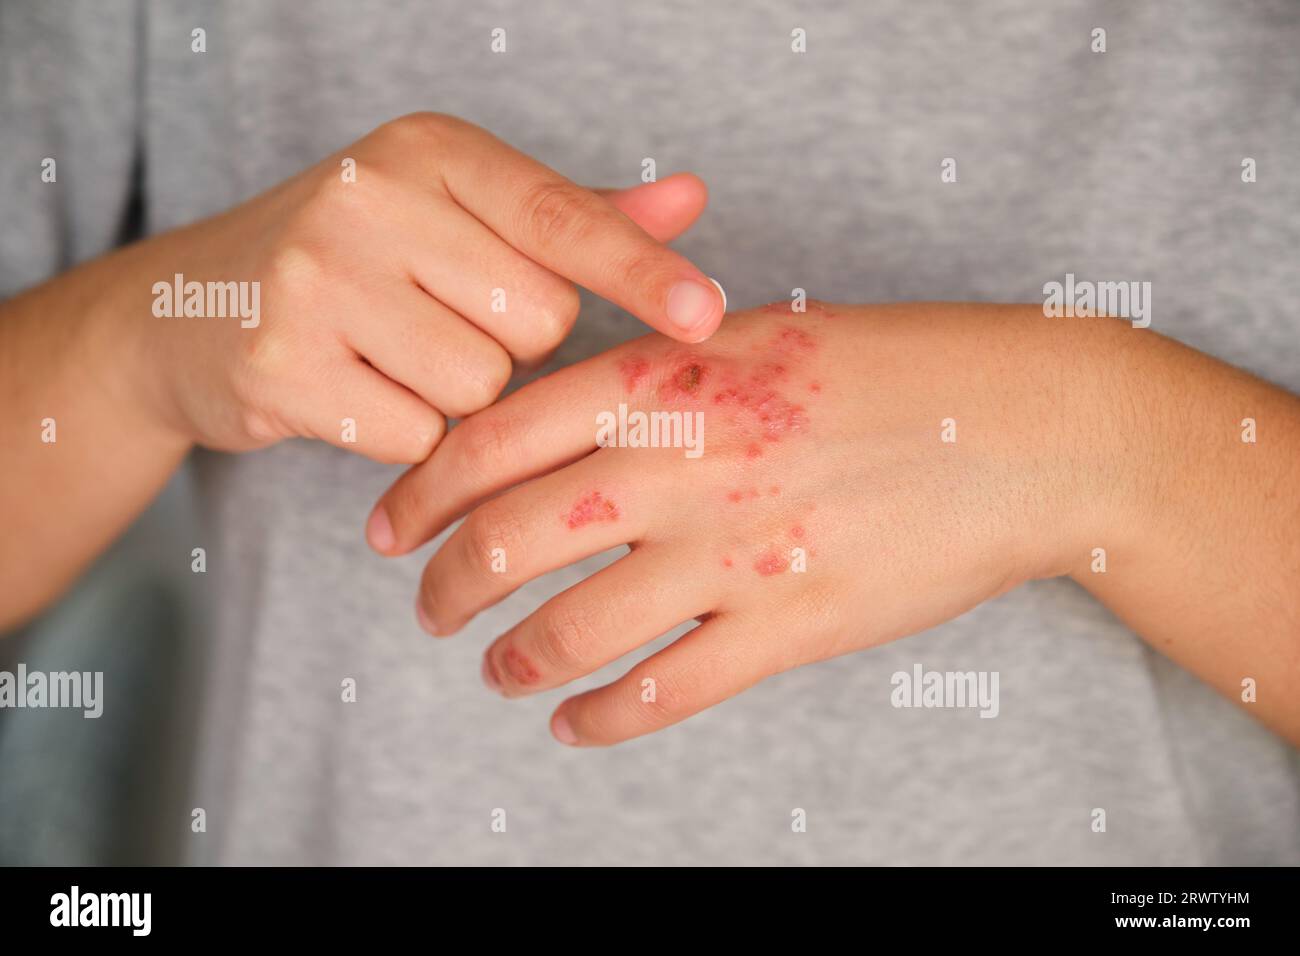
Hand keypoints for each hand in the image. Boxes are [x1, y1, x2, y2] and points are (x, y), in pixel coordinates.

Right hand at [126, 112, 722, 467]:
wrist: (188, 311)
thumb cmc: (356, 261)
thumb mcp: (457, 215)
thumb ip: (575, 217)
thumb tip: (689, 198)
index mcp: (427, 151)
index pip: (560, 217)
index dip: (640, 271)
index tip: (705, 315)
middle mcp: (368, 199)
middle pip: (534, 321)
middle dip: (511, 344)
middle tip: (439, 318)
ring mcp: (316, 281)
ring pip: (479, 389)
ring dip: (458, 396)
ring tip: (391, 354)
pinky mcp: (281, 364)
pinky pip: (415, 438)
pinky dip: (403, 434)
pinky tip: (355, 391)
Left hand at [371, 302, 1138, 744]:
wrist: (1020, 429)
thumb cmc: (893, 369)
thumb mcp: (756, 332)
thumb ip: (653, 369)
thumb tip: (561, 416)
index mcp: (663, 378)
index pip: (492, 438)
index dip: (422, 490)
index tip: (392, 525)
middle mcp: (679, 465)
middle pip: (508, 540)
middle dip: (444, 583)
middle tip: (426, 604)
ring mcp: (732, 551)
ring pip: (572, 627)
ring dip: (510, 657)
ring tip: (493, 666)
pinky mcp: (788, 626)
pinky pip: (663, 690)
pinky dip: (599, 716)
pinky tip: (574, 722)